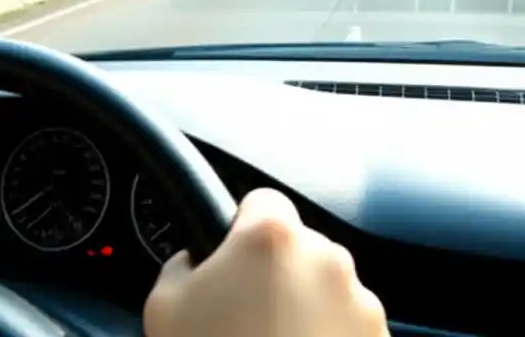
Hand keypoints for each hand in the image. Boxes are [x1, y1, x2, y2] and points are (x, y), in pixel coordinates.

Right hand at [144, 188, 386, 336]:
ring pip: (325, 287)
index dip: (238, 227)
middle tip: (240, 313)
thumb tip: (195, 263)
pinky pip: (347, 326)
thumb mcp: (164, 306)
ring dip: (302, 307)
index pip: (259, 199)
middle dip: (272, 272)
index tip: (228, 255)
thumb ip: (183, 264)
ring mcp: (360, 304)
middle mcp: (326, 260)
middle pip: (296, 246)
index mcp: (271, 237)